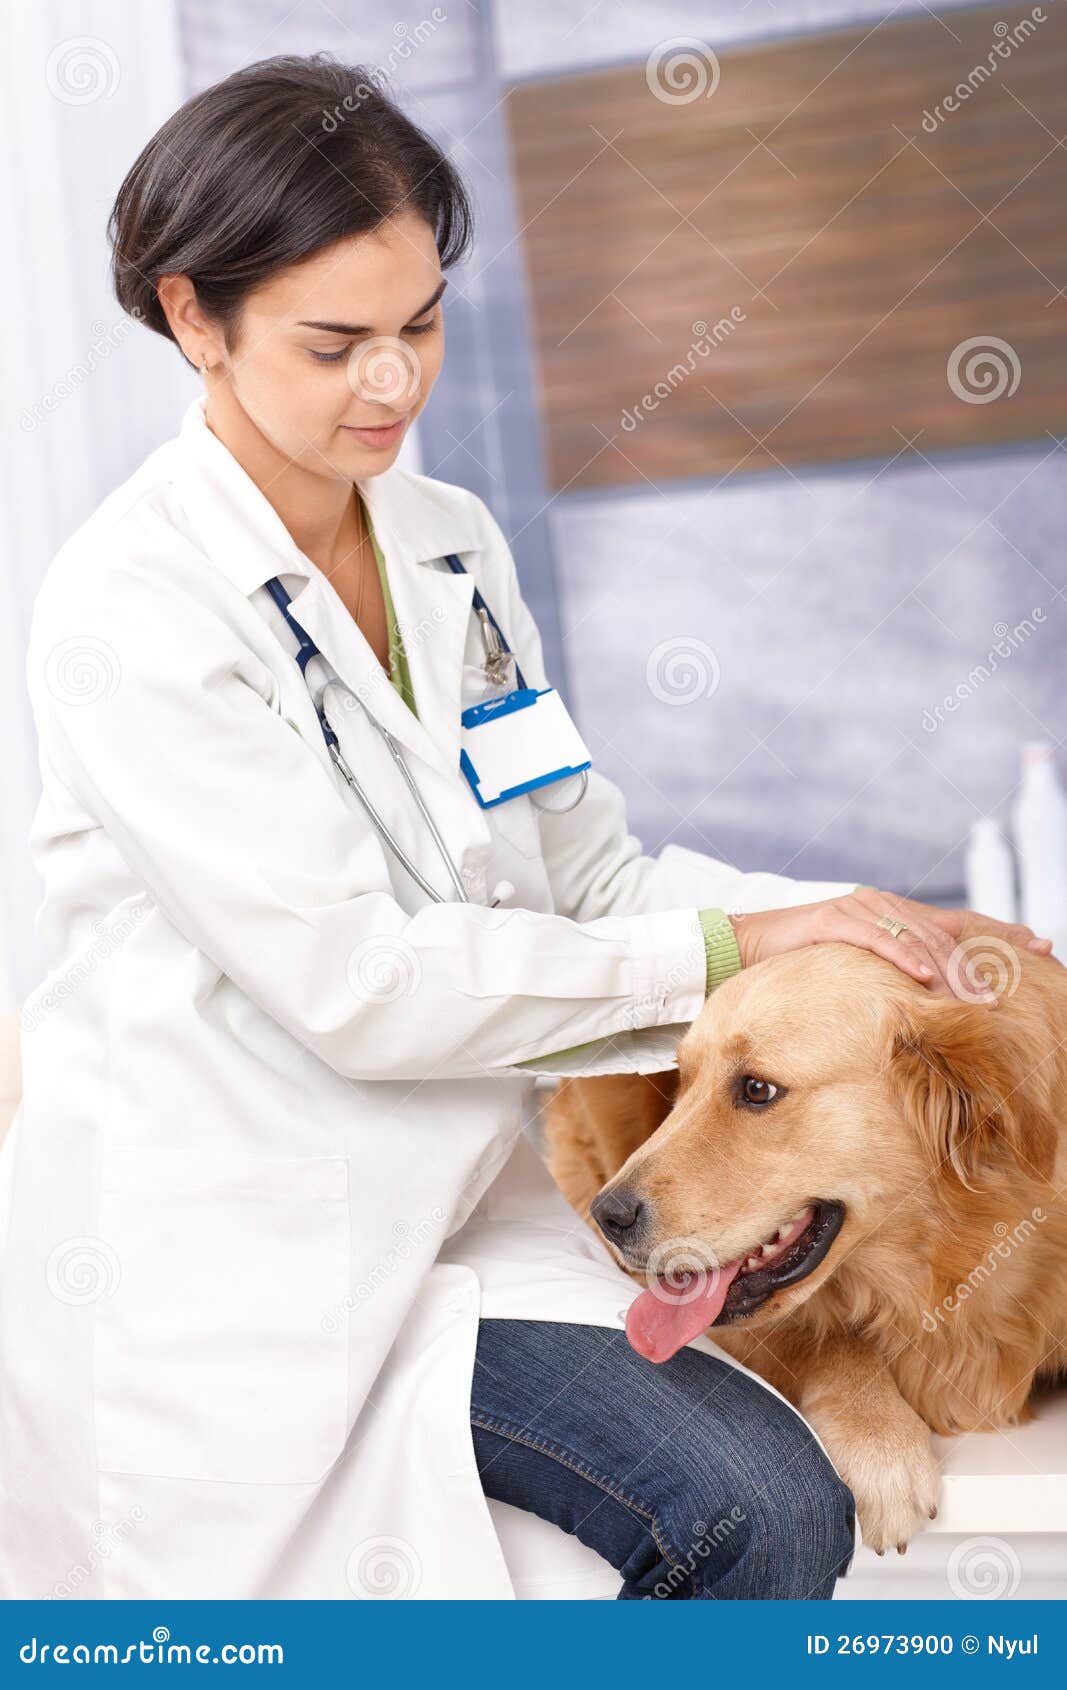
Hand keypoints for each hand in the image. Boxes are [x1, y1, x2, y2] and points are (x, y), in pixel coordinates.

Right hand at [727, 887, 1059, 1002]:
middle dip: (986, 960)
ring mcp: (860, 909)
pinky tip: (925, 975)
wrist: (750, 944)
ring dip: (951, 968)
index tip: (1043, 946)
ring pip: (918, 937)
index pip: (960, 924)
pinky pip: (876, 939)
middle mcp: (885, 906)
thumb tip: (938, 1005)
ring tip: (977, 995)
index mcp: (897, 916)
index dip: (1002, 934)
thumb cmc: (806, 962)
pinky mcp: (833, 919)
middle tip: (1014, 986)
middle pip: (947, 934)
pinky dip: (902, 956)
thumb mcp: (861, 970)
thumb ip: (896, 976)